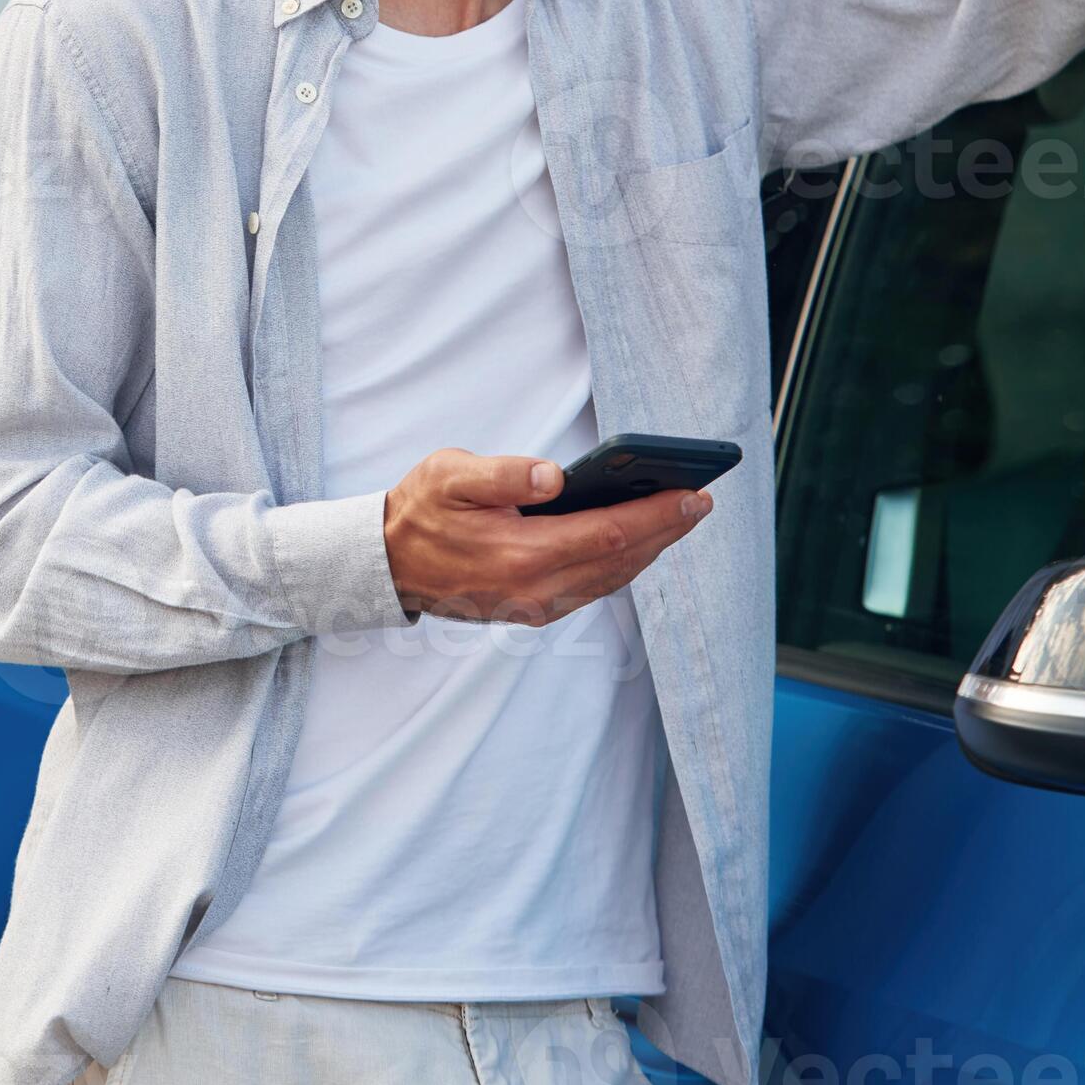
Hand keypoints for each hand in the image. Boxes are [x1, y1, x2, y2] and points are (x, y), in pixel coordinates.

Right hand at [382, 448, 710, 626]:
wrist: (384, 564)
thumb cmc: (419, 511)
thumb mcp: (449, 475)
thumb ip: (502, 474)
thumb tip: (553, 475)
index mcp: (522, 555)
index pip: (610, 534)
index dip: (657, 516)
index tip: (693, 496)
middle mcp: (536, 590)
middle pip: (620, 561)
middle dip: (664, 532)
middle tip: (699, 503)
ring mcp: (534, 605)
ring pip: (610, 580)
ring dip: (647, 551)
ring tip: (676, 520)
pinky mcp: (530, 609)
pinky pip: (591, 589)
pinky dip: (620, 566)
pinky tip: (634, 543)